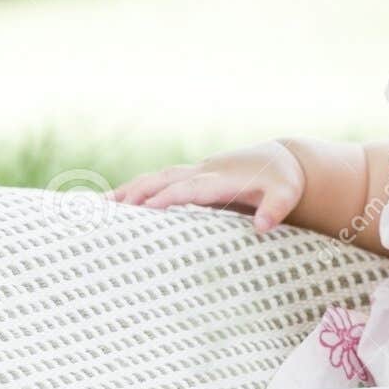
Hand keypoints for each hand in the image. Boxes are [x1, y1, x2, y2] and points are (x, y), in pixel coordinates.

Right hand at [106, 141, 305, 233]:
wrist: (282, 161)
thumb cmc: (283, 182)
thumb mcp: (287, 195)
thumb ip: (276, 209)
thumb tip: (263, 227)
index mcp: (222, 178)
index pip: (191, 188)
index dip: (169, 197)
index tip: (147, 209)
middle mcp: (203, 172)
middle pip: (164, 179)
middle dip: (137, 192)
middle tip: (108, 208)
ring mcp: (195, 172)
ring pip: (156, 178)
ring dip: (129, 190)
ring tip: (101, 205)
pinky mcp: (191, 177)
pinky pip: (160, 182)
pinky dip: (137, 189)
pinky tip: (117, 202)